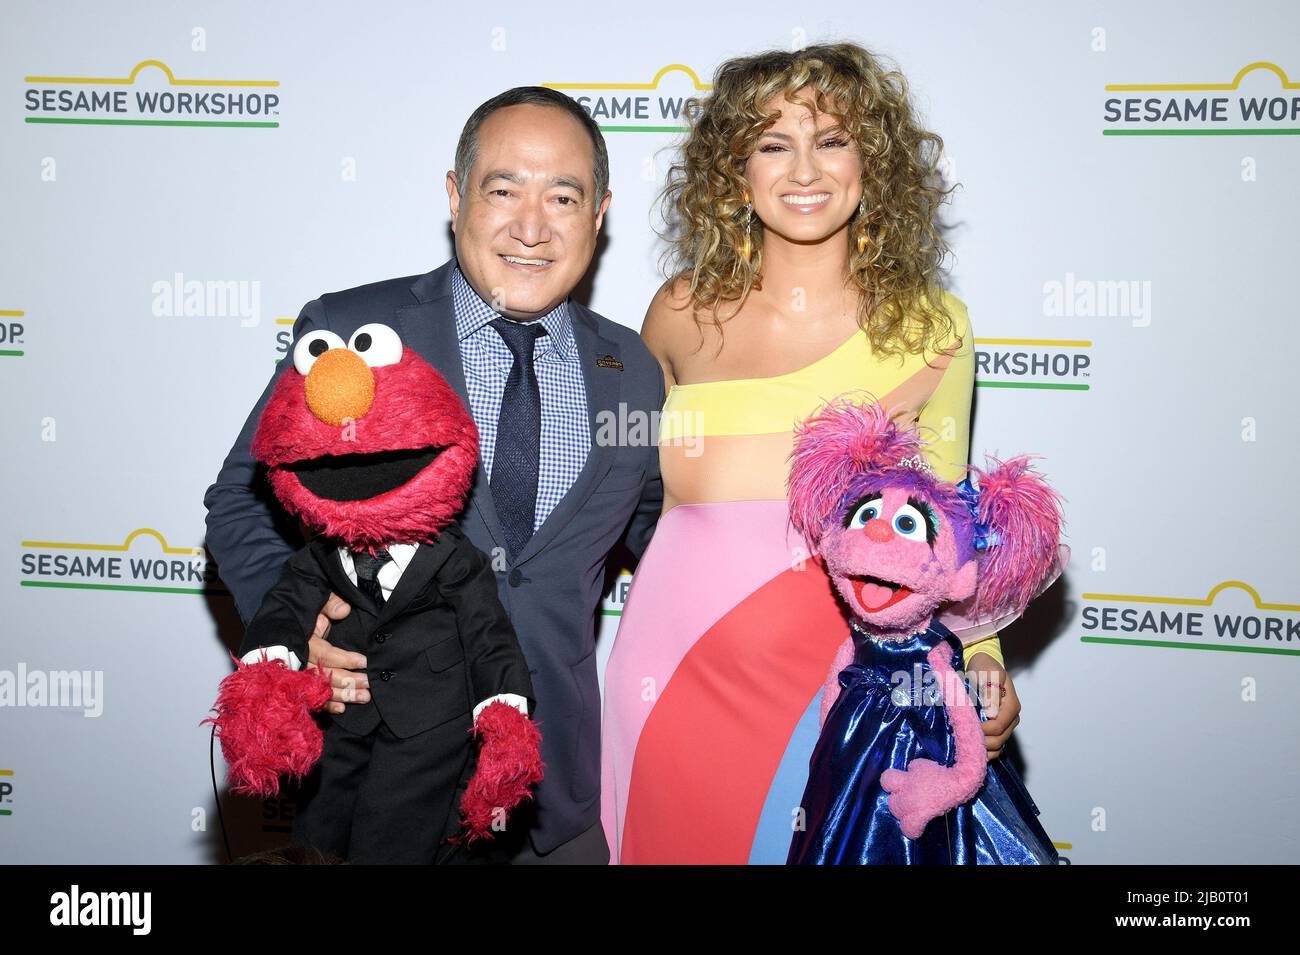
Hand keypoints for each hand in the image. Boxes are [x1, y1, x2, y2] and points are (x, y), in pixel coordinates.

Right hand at [305, 592, 366, 714]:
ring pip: (322, 689)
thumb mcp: (318, 604)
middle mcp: (300, 660)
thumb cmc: (309, 614)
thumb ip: (331, 605)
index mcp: (305, 642)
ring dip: (343, 695)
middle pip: (326, 675)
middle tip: (369, 683)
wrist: (286, 625)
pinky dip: (327, 705)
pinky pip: (313, 698)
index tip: (365, 662)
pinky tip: (342, 709)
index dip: (345, 659)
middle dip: (349, 680)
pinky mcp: (301, 684)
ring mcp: (300, 675)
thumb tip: (344, 610)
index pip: (326, 654)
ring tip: (364, 697)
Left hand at [967, 652, 1019, 760]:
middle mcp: (1011, 719)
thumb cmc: (985, 668)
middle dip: (982, 742)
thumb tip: (991, 713)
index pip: (999, 726)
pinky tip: (971, 748)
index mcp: (1012, 707)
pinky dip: (983, 750)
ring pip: (997, 747)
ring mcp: (1005, 726)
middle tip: (964, 738)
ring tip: (966, 745)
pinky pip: (993, 747)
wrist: (981, 665)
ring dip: (982, 749)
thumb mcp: (989, 674)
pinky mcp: (996, 730)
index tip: (968, 727)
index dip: (984, 730)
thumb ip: (991, 692)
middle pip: (999, 740)